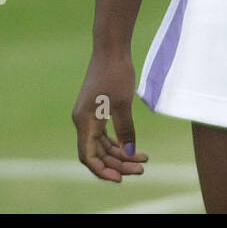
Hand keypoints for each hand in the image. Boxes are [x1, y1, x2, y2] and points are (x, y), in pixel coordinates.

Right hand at [72, 51, 148, 181]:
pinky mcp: (97, 111)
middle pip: (98, 153)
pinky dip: (119, 142)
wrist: (111, 49)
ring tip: (143, 159)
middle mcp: (83, 122)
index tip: (121, 178)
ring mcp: (89, 117)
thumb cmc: (116, 73)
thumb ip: (126, 129)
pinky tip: (134, 147)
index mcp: (84, 121)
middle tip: (142, 168)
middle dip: (118, 163)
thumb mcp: (123, 103)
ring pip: (103, 144)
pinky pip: (105, 134)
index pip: (89, 156)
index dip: (103, 170)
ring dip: (121, 154)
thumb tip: (130, 152)